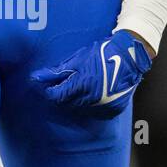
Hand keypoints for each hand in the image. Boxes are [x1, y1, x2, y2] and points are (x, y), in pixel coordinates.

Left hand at [31, 29, 151, 114]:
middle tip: (67, 83)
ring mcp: (104, 106)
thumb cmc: (102, 54)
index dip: (51, 91)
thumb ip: (57, 71)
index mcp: (82, 84)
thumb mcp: (78, 59)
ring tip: (83, 85)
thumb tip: (37, 77)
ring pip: (80, 109)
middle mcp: (93, 99)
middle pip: (68, 103)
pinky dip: (91, 105)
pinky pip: (95, 112)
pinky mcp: (113, 110)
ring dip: (77, 100)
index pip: (57, 96)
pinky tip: (93, 92)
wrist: (130, 57)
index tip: (51, 85)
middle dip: (64, 94)